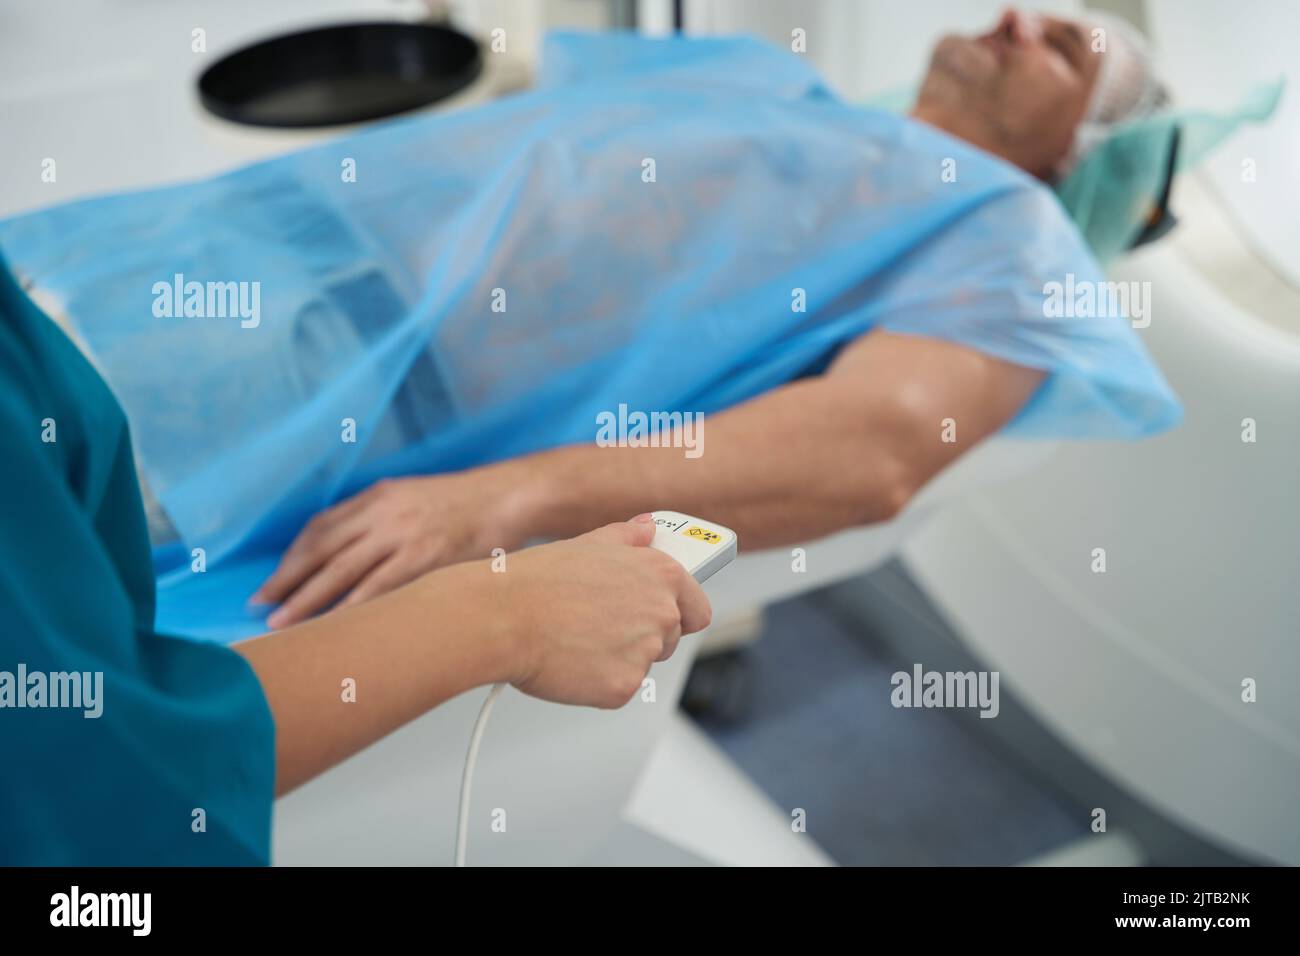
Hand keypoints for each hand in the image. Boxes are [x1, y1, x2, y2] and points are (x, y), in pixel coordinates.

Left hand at [254, 468, 528, 628]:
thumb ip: (379, 518)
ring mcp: (402, 535)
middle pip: (321, 550)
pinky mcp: (425, 558)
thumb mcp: (412, 497)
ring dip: (308, 599)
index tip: (273, 581)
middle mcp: (383, 513)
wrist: (508, 498)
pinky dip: (351, 608)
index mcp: (377, 497)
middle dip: (286, 581)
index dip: (291, 558)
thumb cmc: (465, 503)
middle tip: (261, 606)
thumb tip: (346, 551)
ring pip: (341, 571)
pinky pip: (378, 588)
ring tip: (283, 623)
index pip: (319, 528)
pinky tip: (334, 625)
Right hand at [491, 516, 711, 708]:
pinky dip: (596, 683)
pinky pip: (618, 690)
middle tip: (598, 626)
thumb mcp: (589, 544)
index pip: (697, 607)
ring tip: (576, 639)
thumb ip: (628, 538)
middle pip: (670, 638)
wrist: (502, 618)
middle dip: (640, 636)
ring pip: (641, 664)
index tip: (667, 615)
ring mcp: (645, 652)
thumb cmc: (537, 581)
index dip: (681, 613)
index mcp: (661, 574)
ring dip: (616, 658)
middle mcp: (662, 612)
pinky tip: (570, 661)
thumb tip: (647, 529)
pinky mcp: (623, 686)